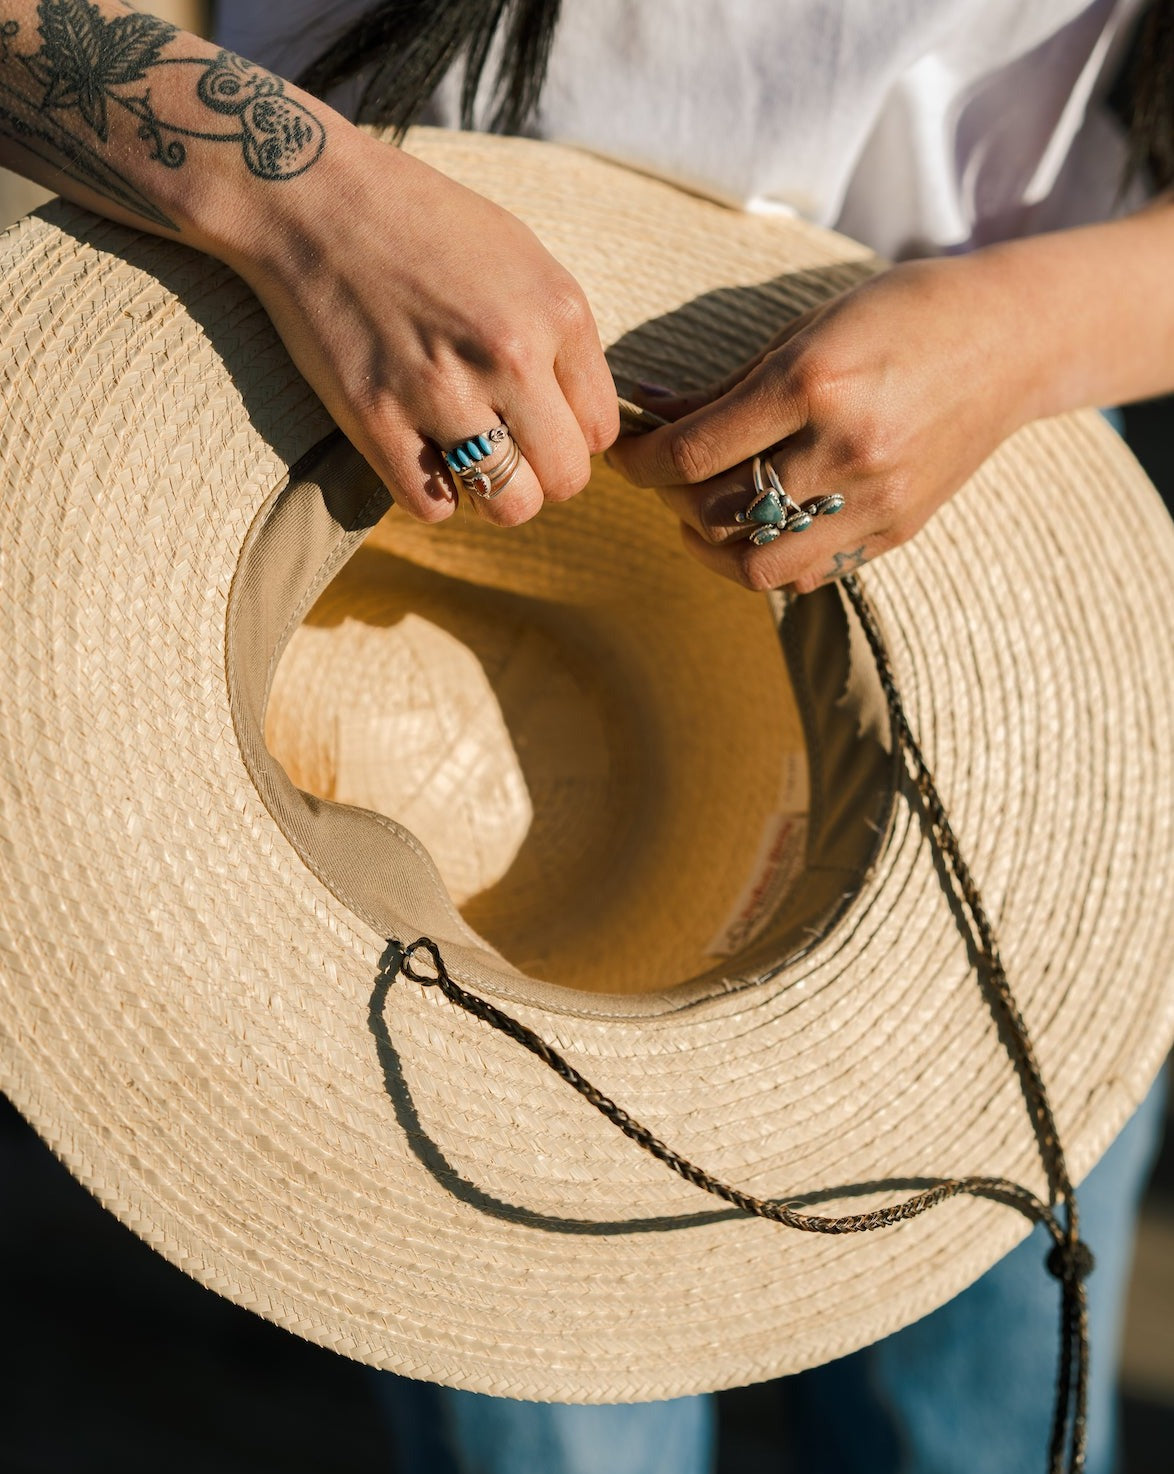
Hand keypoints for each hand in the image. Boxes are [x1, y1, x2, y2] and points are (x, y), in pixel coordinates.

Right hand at [225, 127, 618, 524]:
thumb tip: (579, 419)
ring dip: (493, 495)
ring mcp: (443, 391)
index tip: (539, 418)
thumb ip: (559, 336)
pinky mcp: (378, 419)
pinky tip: (418, 453)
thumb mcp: (521, 257)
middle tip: (508, 447)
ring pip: (509, 506)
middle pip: (565, 479)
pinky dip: (430, 493)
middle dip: (542, 475)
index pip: (602, 431)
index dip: (573, 434)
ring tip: (467, 457)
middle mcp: (511, 354)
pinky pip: (433, 507)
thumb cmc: (422, 223)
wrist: (313, 198)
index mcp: (558, 311)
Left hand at [606, 255, 1033, 591]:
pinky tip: (757, 530)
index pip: (693, 454)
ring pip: (757, 564)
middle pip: (717, 513)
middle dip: (669, 500)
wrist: (1011, 342)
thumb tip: (648, 415)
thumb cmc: (900, 315)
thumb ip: (725, 385)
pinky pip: (808, 572)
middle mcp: (845, 448)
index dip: (641, 463)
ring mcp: (875, 499)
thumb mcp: (807, 330)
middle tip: (663, 480)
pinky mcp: (896, 531)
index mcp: (814, 384)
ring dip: (710, 549)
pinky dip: (767, 560)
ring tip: (701, 519)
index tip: (626, 456)